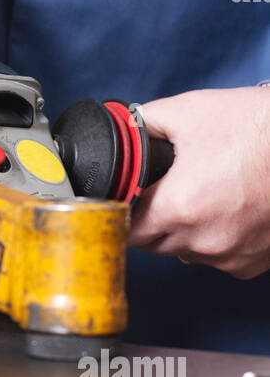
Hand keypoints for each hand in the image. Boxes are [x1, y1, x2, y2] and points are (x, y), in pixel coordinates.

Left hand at [130, 87, 269, 278]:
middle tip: (166, 189)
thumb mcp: (189, 112)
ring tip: (204, 194)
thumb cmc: (257, 127)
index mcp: (179, 207)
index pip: (126, 228)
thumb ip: (141, 124)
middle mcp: (203, 241)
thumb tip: (119, 131)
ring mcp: (231, 257)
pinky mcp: (253, 264)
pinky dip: (217, 239)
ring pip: (186, 253)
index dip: (122, 211)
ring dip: (185, 231)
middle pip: (154, 243)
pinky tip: (228, 209)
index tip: (127, 198)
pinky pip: (219, 258)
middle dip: (152, 219)